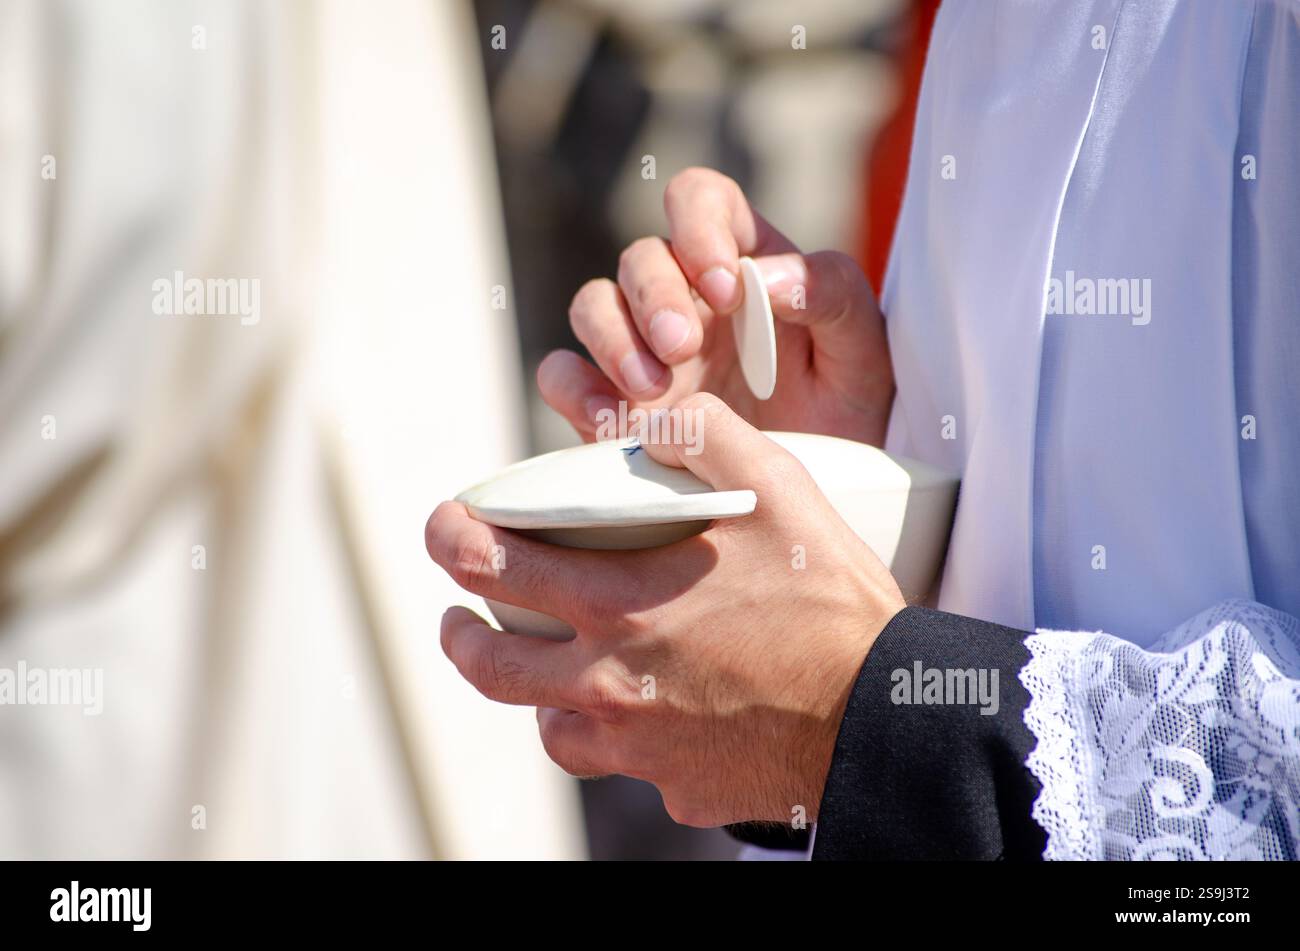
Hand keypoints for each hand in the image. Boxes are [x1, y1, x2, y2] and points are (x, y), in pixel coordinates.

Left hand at [425, 395, 905, 825]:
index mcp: (620, 604)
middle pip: (490, 664)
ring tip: (547, 669)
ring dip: (534, 693)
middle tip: (457, 613)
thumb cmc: (830, 604)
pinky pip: (624, 764)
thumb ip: (706, 437)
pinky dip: (619, 738)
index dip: (453, 540)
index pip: (496, 567)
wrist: (882, 719)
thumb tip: (651, 417)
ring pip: (548, 727)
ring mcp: (639, 747)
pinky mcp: (676, 787)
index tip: (445, 527)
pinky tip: (649, 715)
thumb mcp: (778, 491)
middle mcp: (611, 684)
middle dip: (458, 630)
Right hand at [538, 167, 893, 446]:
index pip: (700, 200)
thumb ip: (830, 292)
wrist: (816, 501)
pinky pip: (561, 374)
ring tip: (652, 392)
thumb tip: (761, 275)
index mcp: (740, 264)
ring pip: (592, 305)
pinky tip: (612, 422)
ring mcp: (639, 350)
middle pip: (639, 258)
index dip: (699, 226)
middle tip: (683, 349)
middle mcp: (682, 298)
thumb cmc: (845, 415)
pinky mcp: (608, 405)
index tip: (726, 289)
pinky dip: (572, 388)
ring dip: (613, 340)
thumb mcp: (864, 351)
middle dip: (656, 298)